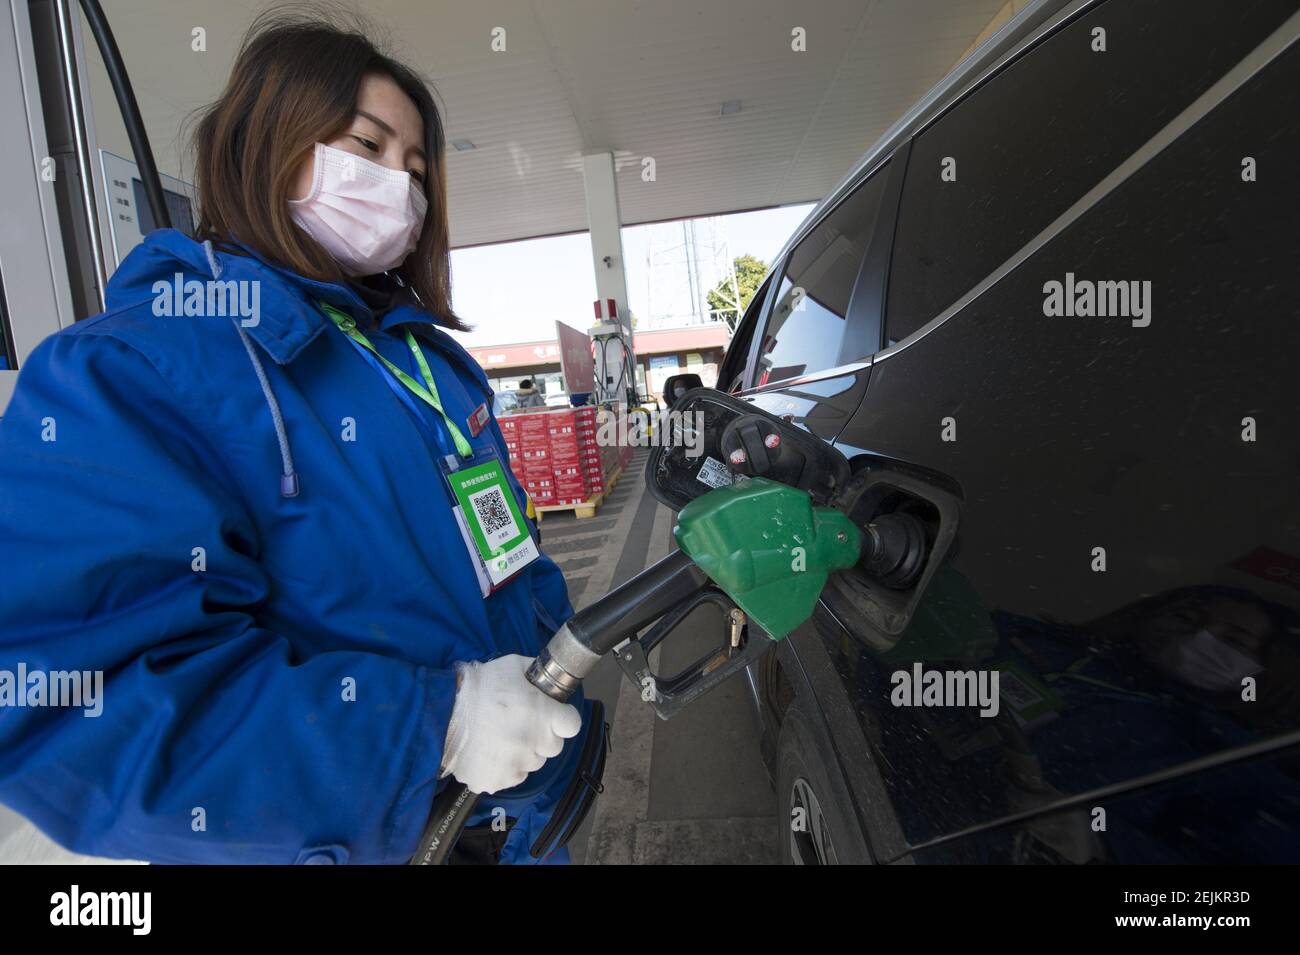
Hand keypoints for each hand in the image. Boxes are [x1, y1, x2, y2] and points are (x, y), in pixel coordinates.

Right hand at [440, 654, 581, 793]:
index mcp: (544, 714)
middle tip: (518, 724)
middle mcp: (535, 742)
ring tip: (499, 737)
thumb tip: (549, 677)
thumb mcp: (514, 666)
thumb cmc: (480, 685)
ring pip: (531, 763)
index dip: (562, 718)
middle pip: (553, 746)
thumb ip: (537, 674)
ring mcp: (517, 764)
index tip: (551, 715)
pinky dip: (502, 768)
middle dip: (540, 736)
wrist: (442, 711)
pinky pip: (510, 777)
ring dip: (521, 753)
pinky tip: (488, 751)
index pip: (571, 724)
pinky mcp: (497, 781)